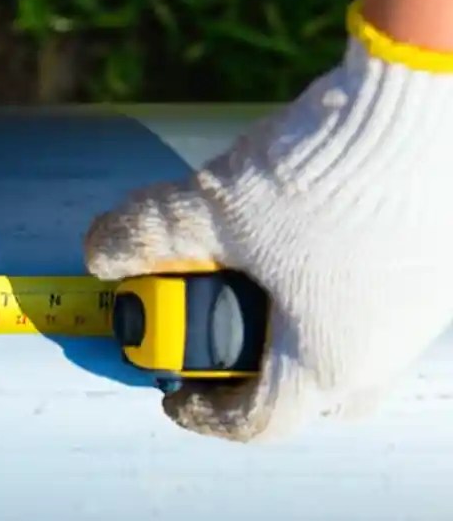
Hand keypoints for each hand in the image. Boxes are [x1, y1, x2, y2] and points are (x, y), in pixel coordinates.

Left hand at [83, 2, 452, 441]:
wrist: (424, 99)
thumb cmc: (323, 172)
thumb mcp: (210, 208)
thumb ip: (145, 236)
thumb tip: (101, 253)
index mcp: (328, 362)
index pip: (258, 420)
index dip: (203, 413)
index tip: (173, 391)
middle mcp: (384, 350)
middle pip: (311, 396)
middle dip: (255, 376)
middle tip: (215, 340)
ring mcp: (425, 310)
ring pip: (352, 347)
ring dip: (296, 328)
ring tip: (255, 275)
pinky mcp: (441, 265)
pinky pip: (380, 303)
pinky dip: (334, 291)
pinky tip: (307, 238)